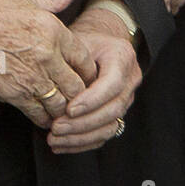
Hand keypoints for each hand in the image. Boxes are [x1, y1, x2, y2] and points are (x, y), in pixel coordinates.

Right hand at [0, 0, 97, 127]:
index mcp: (53, 30)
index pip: (84, 57)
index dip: (88, 70)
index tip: (87, 76)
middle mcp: (47, 56)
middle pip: (78, 85)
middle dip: (82, 94)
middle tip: (82, 98)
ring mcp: (31, 77)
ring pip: (62, 103)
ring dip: (65, 109)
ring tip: (66, 111)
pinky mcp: (14, 95)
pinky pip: (39, 113)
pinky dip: (45, 119)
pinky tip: (46, 118)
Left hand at [47, 8, 140, 154]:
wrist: (101, 43)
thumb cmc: (86, 41)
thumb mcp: (79, 41)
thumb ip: (72, 62)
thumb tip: (56, 90)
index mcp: (123, 57)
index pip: (112, 84)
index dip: (91, 100)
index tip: (68, 109)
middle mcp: (130, 80)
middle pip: (112, 110)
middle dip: (82, 123)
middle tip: (56, 127)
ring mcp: (127, 99)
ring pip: (109, 127)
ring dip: (80, 137)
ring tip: (54, 139)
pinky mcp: (118, 114)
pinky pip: (103, 134)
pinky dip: (82, 143)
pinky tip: (60, 144)